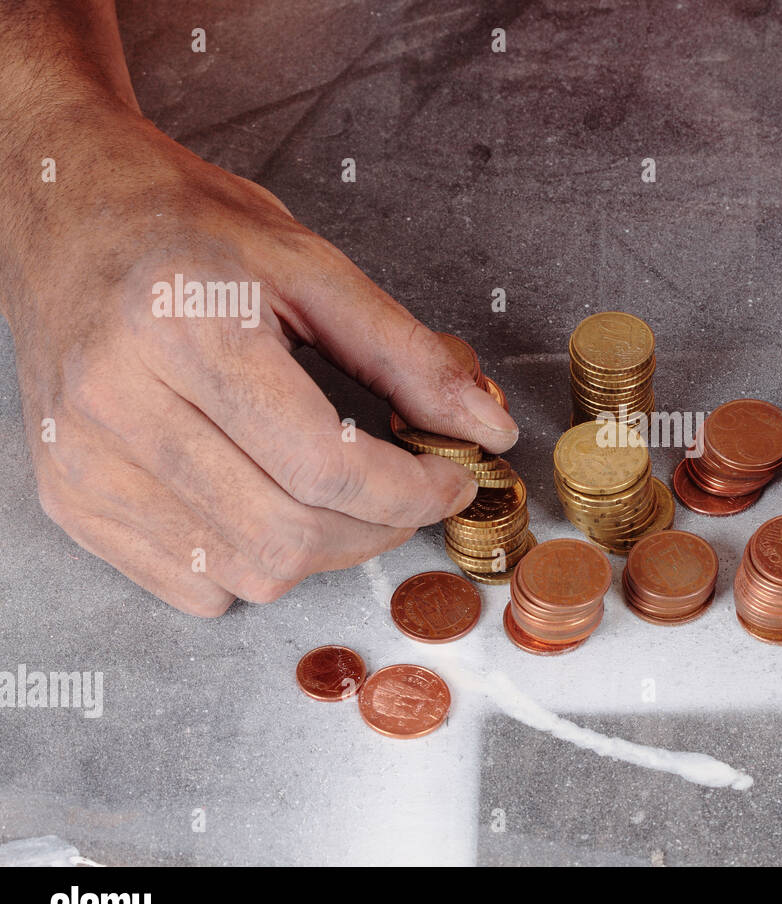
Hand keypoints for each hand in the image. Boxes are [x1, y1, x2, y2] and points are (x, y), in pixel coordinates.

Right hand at [1, 98, 517, 615]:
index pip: (324, 466)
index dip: (412, 491)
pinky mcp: (66, 499)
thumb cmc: (187, 227)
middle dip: (378, 529)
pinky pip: (194, 585)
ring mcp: (80, 463)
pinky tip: (267, 498)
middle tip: (409, 491)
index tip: (454, 478)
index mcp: (182, 327)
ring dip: (324, 549)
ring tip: (342, 491)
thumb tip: (486, 428)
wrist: (66, 210)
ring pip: (246, 575)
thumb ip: (406, 354)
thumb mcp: (311, 264)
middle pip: (286, 538)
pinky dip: (255, 562)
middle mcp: (115, 404)